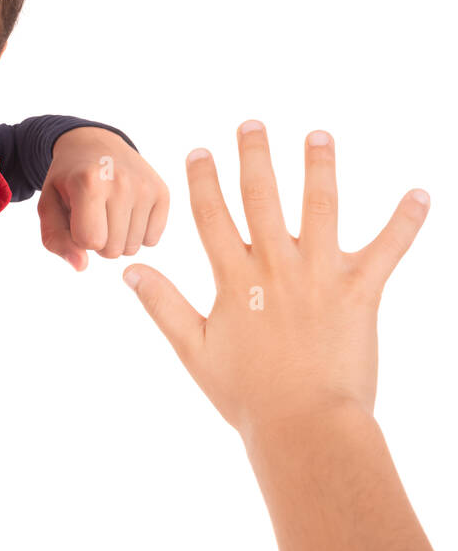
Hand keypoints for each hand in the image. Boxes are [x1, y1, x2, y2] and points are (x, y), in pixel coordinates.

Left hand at [38, 126, 169, 269]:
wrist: (96, 145)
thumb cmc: (68, 181)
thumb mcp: (50, 205)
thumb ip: (56, 240)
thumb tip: (81, 266)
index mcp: (88, 182)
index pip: (89, 241)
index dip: (78, 237)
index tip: (76, 218)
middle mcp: (121, 182)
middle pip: (112, 249)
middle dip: (98, 241)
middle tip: (93, 215)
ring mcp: (145, 187)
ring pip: (132, 248)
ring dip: (116, 239)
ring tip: (108, 212)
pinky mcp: (162, 193)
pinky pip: (152, 240)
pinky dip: (137, 234)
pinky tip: (126, 213)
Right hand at [121, 121, 428, 443]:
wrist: (305, 426)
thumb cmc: (247, 395)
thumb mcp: (193, 349)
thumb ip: (162, 305)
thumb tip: (130, 271)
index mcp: (234, 280)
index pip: (212, 216)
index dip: (203, 180)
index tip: (199, 151)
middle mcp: (276, 267)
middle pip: (262, 197)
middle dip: (255, 156)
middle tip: (252, 124)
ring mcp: (320, 275)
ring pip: (320, 207)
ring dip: (319, 167)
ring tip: (318, 135)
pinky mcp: (361, 291)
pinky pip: (388, 248)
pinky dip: (406, 220)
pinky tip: (420, 193)